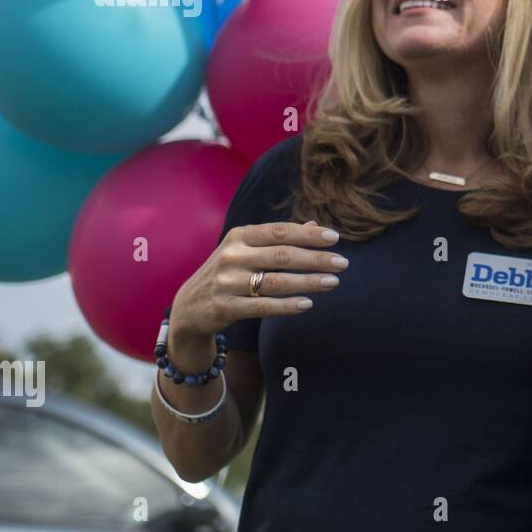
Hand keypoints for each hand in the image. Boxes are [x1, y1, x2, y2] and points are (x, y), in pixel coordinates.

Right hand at [168, 220, 345, 340]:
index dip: (309, 234)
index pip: (280, 231)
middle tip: (343, 263)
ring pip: (275, 281)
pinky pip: (262, 306)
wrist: (188, 307)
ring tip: (332, 282)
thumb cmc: (227, 273)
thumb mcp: (246, 250)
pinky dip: (287, 305)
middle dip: (316, 259)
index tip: (335, 238)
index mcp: (239, 236)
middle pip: (282, 255)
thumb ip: (278, 238)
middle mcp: (232, 256)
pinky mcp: (224, 307)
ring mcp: (226, 282)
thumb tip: (315, 224)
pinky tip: (308, 304)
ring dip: (308, 282)